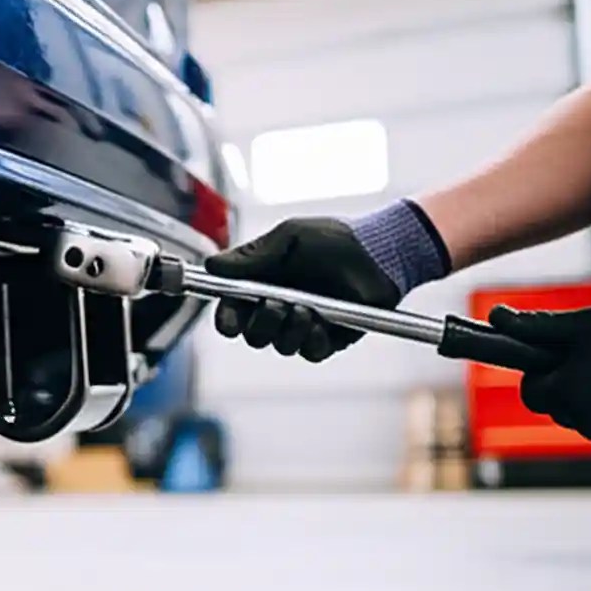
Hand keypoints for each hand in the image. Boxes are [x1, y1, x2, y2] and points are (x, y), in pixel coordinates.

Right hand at [205, 218, 401, 361]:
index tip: (231, 318)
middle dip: (261, 323)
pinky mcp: (328, 338)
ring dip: (288, 330)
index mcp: (261, 284)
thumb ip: (251, 256)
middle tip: (278, 303)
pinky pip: (310, 352)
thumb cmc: (334, 238)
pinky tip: (320, 322)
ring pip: (279, 345)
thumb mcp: (288, 238)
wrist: (377, 252)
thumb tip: (213, 265)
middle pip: (251, 335)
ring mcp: (303, 325)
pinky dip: (311, 339)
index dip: (226, 318)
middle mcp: (278, 308)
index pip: (232, 312)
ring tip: (306, 309)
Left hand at [489, 306, 590, 453]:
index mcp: (567, 393)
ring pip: (590, 422)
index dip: (540, 377)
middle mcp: (587, 422)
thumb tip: (496, 316)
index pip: (531, 394)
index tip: (556, 362)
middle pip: (559, 410)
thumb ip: (538, 325)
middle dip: (567, 390)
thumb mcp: (585, 324)